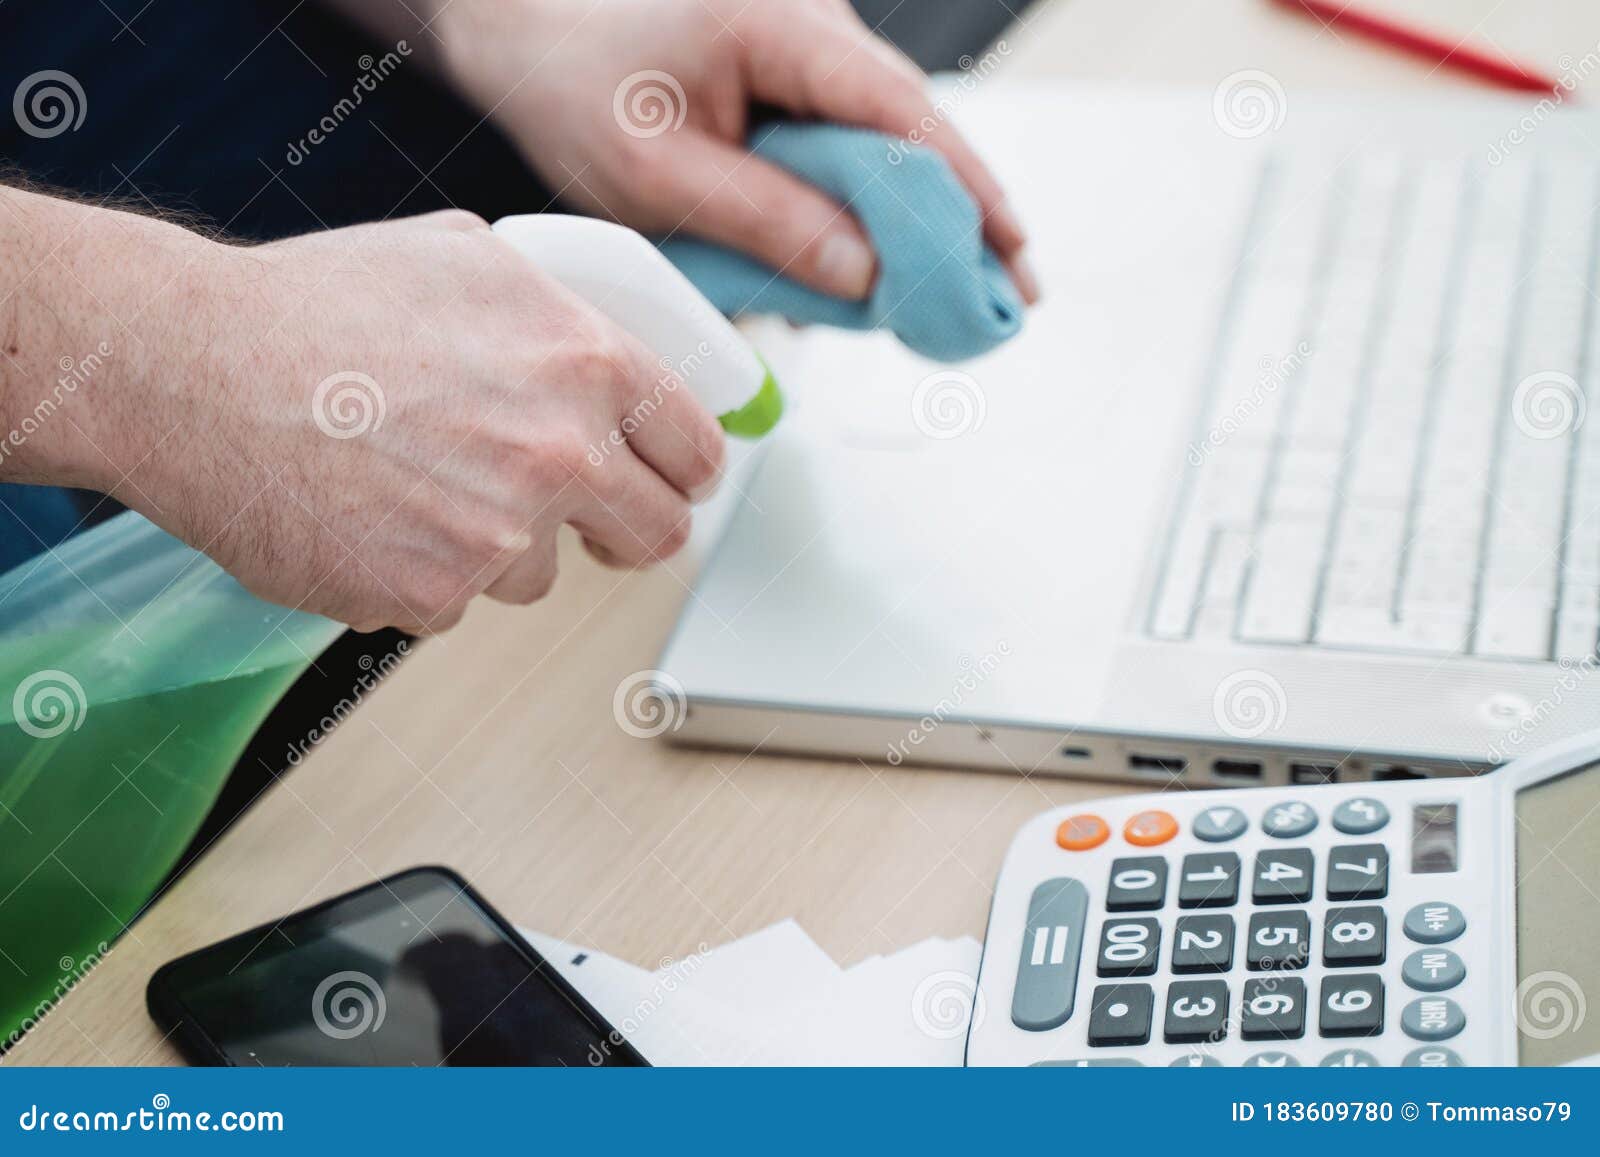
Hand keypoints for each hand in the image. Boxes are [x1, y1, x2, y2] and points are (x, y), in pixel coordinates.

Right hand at [76, 210, 724, 632]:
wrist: (188, 368)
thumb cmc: (311, 305)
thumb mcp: (466, 260)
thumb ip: (558, 316)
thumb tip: (611, 350)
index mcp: (584, 363)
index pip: (694, 449)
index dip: (683, 470)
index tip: (671, 482)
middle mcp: (559, 454)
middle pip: (655, 535)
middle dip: (623, 528)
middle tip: (585, 518)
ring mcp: (498, 535)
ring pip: (542, 572)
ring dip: (499, 543)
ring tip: (416, 481)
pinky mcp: (432, 596)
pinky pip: (459, 600)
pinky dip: (422, 571)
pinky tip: (369, 513)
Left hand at [433, 0, 1037, 302]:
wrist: (522, 25)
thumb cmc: (573, 81)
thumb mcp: (657, 171)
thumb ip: (764, 219)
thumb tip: (863, 274)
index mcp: (782, 30)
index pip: (902, 114)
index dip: (967, 191)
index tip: (1010, 255)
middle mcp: (812, 25)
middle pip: (913, 129)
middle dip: (963, 217)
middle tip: (1004, 298)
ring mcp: (806, 46)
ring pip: (884, 141)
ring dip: (918, 218)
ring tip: (952, 297)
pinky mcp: (790, 74)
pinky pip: (845, 142)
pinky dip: (866, 204)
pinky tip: (877, 266)